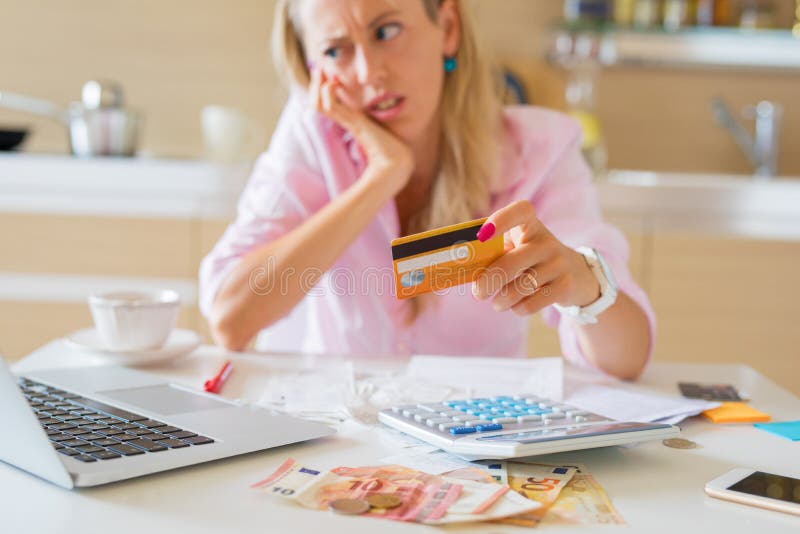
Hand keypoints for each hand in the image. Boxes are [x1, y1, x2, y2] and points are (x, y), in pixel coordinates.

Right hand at [309, 68, 413, 194]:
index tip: (325, 73)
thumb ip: (373, 116)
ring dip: (317, 85)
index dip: (319, 89)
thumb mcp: (380, 123)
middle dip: (315, 84)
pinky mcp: (351, 122)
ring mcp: (346, 121)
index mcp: (348, 120)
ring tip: (324, 72)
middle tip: (319, 67)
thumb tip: (378, 106)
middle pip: (315, 103)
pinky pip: (329, 105)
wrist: (395, 162)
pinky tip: (334, 84)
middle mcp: (343, 121)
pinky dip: (327, 92)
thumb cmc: (392, 146)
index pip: (323, 104)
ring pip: (317, 103)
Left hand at [472, 200, 599, 315]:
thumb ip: (492, 252)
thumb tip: (455, 267)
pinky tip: (516, 306)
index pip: (521, 211)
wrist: (576, 275)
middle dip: (488, 282)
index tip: (482, 235)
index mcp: (531, 225)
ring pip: (520, 287)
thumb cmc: (531, 259)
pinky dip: (518, 309)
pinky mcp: (566, 285)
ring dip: (501, 300)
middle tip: (478, 293)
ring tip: (497, 303)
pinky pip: (532, 302)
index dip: (501, 219)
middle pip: (511, 262)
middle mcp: (546, 241)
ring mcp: (559, 263)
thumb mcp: (516, 248)